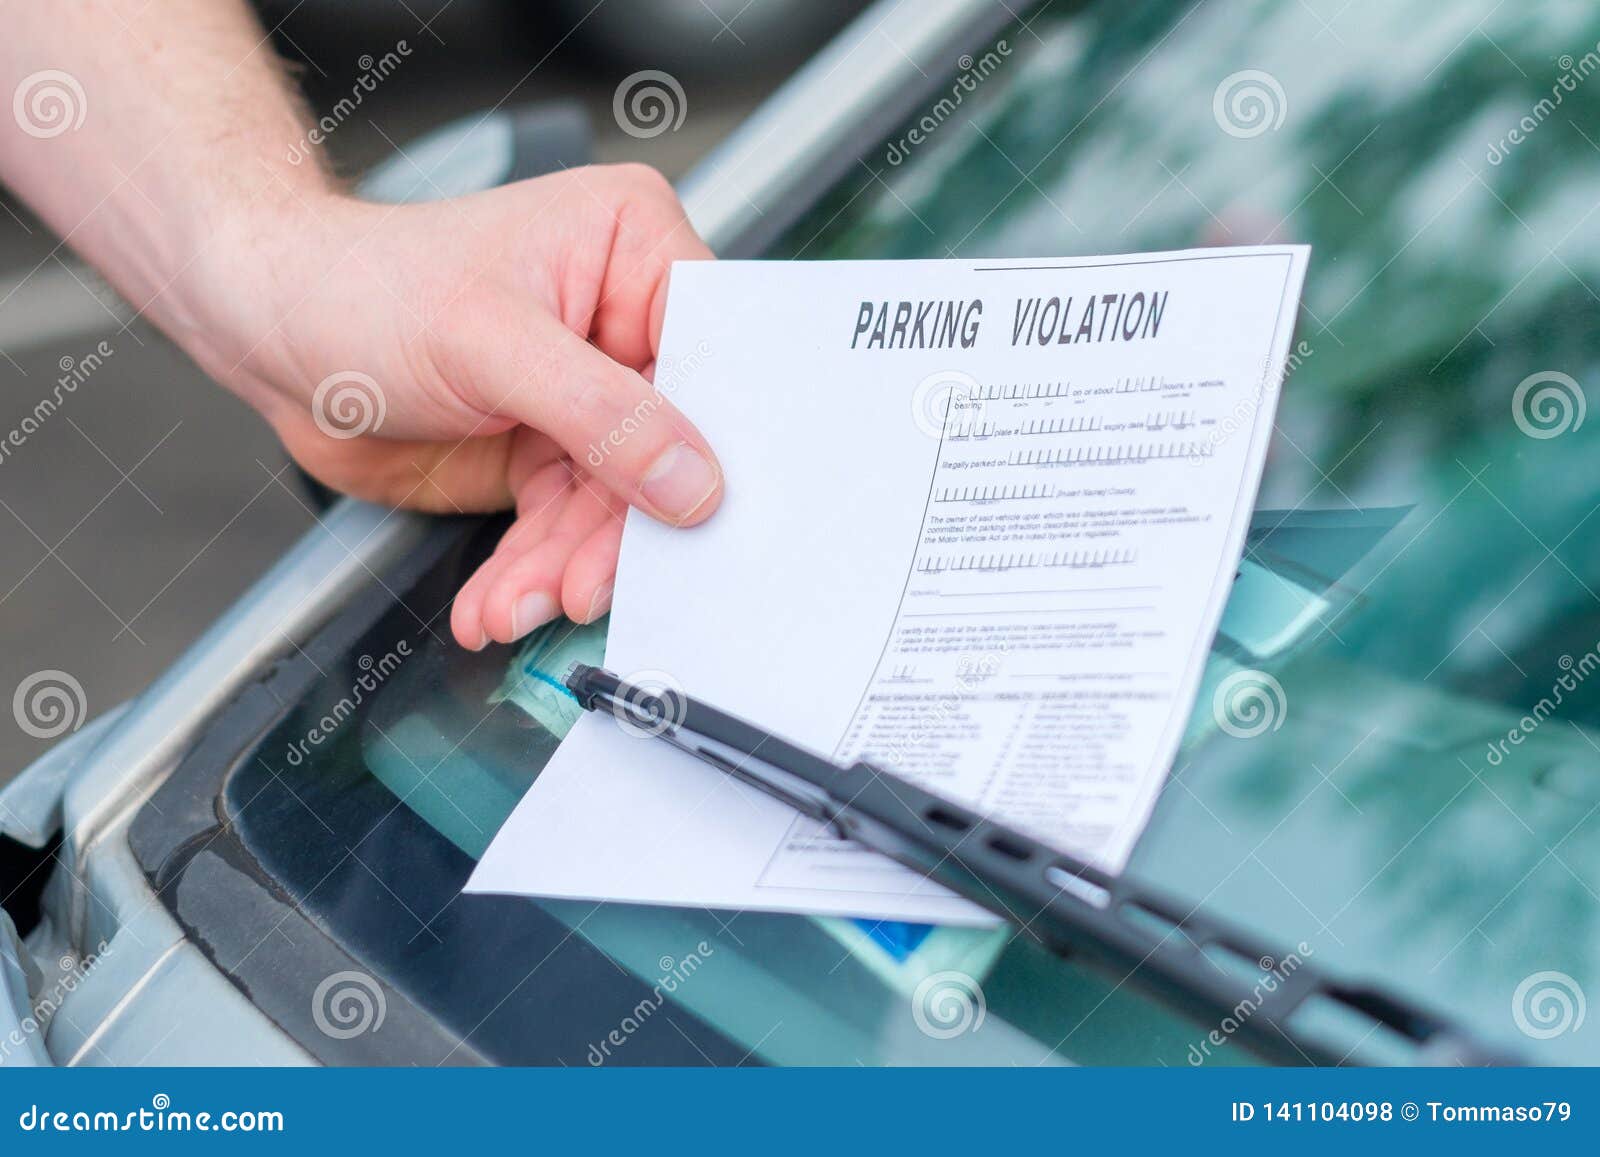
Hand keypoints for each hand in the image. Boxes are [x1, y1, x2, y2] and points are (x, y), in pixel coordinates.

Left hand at [187, 163, 722, 650]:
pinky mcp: (549, 451)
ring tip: (514, 606)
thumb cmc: (360, 288)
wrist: (270, 332)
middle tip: (579, 588)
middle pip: (665, 446)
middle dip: (612, 531)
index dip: (707, 439)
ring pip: (612, 503)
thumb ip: (601, 415)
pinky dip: (530, 574)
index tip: (696, 516)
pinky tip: (497, 603)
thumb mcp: (489, 344)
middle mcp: (622, 320)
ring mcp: (588, 394)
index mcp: (632, 245)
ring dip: (562, 567)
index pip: (707, 354)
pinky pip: (563, 528)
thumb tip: (694, 481)